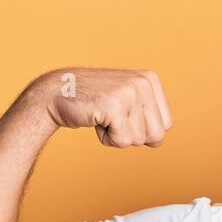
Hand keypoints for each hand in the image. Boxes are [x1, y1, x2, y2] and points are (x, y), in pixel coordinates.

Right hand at [38, 68, 172, 147]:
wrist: (56, 93)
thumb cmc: (93, 102)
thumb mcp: (127, 103)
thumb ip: (147, 118)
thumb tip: (159, 141)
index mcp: (150, 80)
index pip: (165, 125)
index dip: (142, 129)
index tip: (121, 113)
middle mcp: (143, 82)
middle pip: (156, 135)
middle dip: (132, 135)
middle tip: (111, 117)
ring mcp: (130, 92)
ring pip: (138, 140)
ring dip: (117, 136)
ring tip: (102, 115)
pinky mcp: (115, 106)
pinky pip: (122, 141)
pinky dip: (107, 139)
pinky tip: (96, 119)